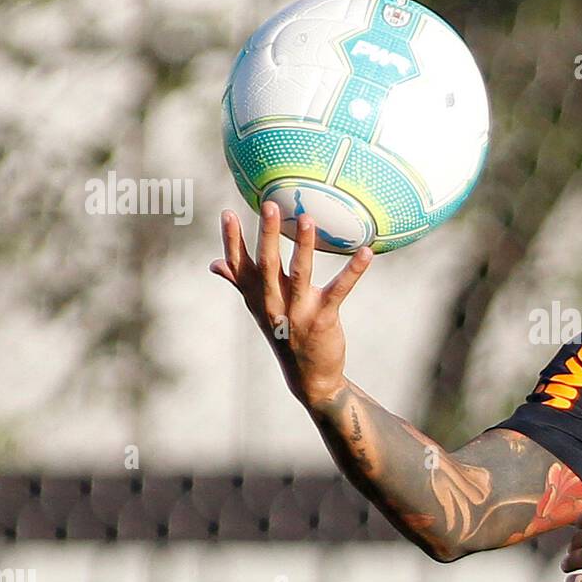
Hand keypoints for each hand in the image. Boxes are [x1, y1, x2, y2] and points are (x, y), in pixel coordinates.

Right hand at [209, 202, 371, 407]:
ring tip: (308, 218)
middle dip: (267, 235)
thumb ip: (239, 283)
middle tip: (269, 205)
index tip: (228, 213)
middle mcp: (274, 304)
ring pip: (300, 273)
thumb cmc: (284, 335)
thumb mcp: (259, 310)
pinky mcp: (323, 319)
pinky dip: (354, 271)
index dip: (232, 241)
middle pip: (268, 265)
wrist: (309, 377)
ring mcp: (298, 312)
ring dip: (303, 245)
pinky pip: (339, 290)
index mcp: (257, 298)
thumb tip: (214, 264)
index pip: (240, 266)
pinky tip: (366, 252)